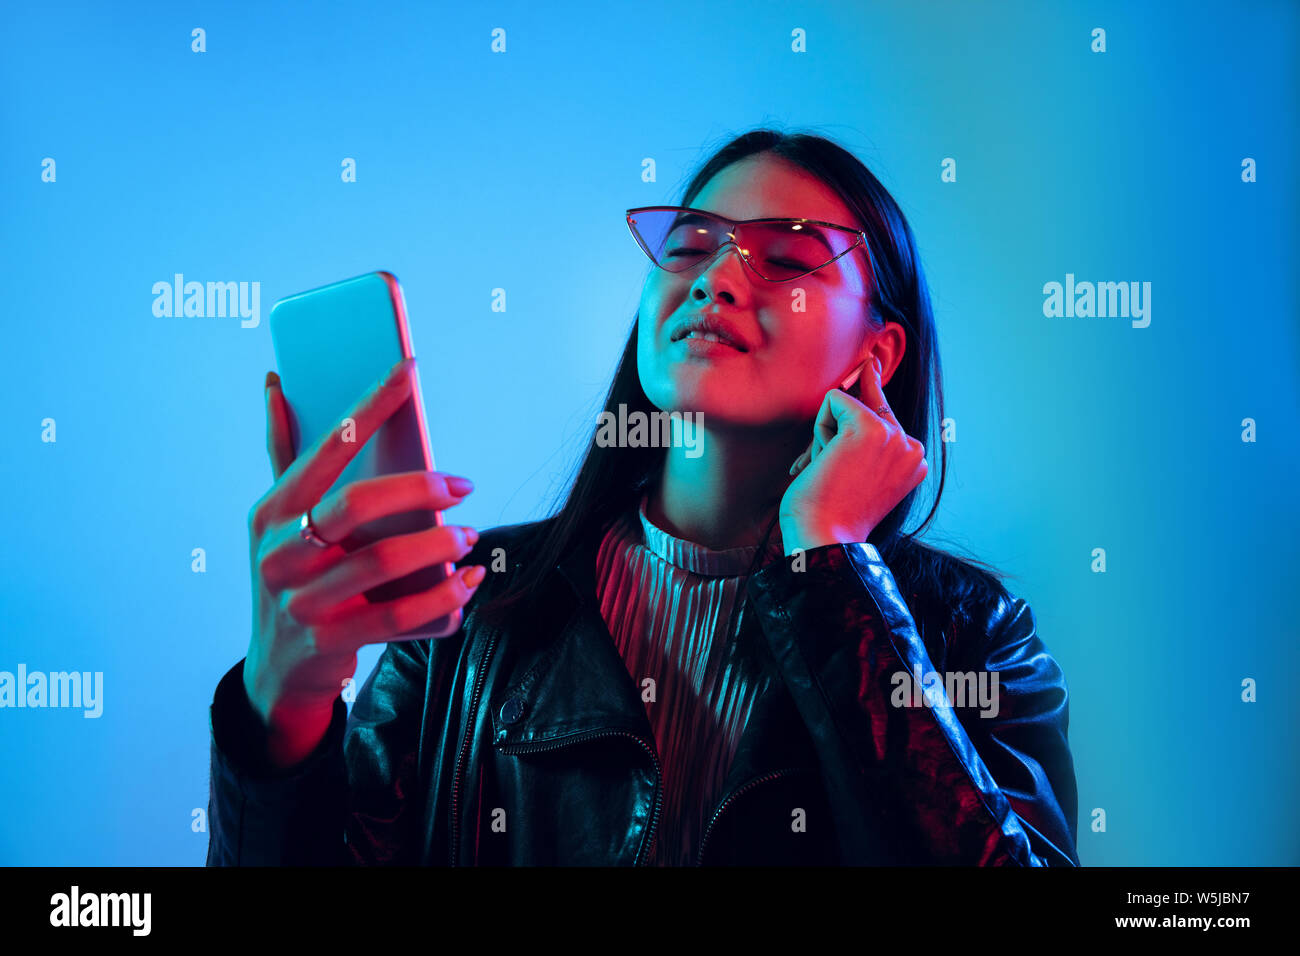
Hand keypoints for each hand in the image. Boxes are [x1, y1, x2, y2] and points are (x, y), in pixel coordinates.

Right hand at [244, 357, 483, 766]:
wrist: (277, 669)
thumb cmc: (291, 576)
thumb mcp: (276, 518)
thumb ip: (282, 452)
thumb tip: (276, 384)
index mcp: (272, 510)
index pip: (327, 446)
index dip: (371, 404)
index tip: (410, 370)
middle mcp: (280, 551)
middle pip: (355, 505)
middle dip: (418, 489)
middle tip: (463, 485)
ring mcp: (302, 599)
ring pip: (380, 562)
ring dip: (437, 546)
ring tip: (471, 534)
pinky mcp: (329, 640)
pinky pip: (397, 615)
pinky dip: (441, 597)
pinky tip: (468, 580)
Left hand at [779, 356, 927, 553]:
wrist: (825, 538)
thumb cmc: (829, 513)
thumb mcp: (856, 474)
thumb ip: (861, 441)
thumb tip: (846, 391)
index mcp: (915, 462)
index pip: (888, 414)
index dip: (872, 388)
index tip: (869, 361)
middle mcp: (912, 447)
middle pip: (864, 407)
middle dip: (833, 434)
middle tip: (830, 475)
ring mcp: (894, 436)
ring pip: (847, 405)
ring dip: (824, 437)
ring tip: (830, 473)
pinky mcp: (871, 427)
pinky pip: (833, 400)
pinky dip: (819, 430)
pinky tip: (825, 460)